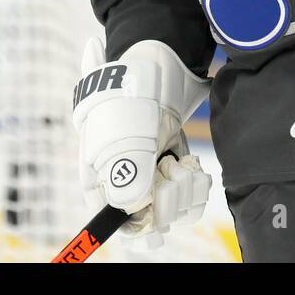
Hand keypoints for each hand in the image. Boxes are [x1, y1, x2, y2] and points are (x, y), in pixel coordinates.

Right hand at [72, 39, 210, 247]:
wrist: (160, 65)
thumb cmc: (132, 100)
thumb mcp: (124, 138)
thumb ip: (126, 178)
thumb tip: (134, 212)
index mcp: (99, 173)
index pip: (108, 216)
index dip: (130, 227)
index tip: (152, 229)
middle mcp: (125, 176)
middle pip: (146, 217)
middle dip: (164, 203)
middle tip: (169, 174)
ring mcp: (152, 171)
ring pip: (171, 208)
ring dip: (183, 192)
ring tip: (182, 164)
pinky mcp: (176, 164)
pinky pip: (189, 194)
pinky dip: (196, 185)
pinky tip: (193, 166)